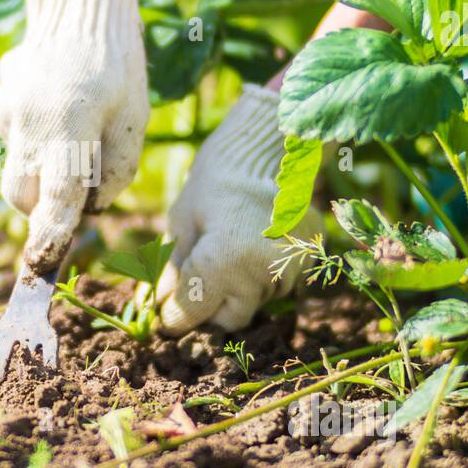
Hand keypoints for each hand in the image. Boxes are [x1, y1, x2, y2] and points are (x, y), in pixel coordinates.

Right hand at [0, 0, 149, 271]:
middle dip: (42, 205)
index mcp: (69, 125)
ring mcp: (8, 107)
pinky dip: (34, 135)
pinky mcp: (0, 96)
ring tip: (75, 127)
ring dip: (41, 165)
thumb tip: (93, 207)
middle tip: (77, 187)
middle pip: (21, 194)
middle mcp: (30, 120)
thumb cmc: (119, 60)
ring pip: (17, 164)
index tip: (41, 264)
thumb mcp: (134, 115)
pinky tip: (56, 105)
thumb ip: (117, 167)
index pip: (55, 196)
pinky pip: (14, 134)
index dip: (49, 234)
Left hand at [157, 86, 320, 333]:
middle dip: (209, 309)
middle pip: (229, 319)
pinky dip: (262, 275)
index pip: (191, 314)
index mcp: (223, 263)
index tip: (164, 313)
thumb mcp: (182, 221)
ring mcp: (289, 268)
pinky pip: (277, 283)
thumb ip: (173, 270)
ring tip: (228, 250)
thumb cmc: (215, 180)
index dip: (173, 318)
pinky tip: (252, 243)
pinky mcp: (307, 259)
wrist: (270, 147)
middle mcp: (261, 274)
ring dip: (237, 291)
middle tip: (197, 284)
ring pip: (256, 303)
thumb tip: (159, 305)